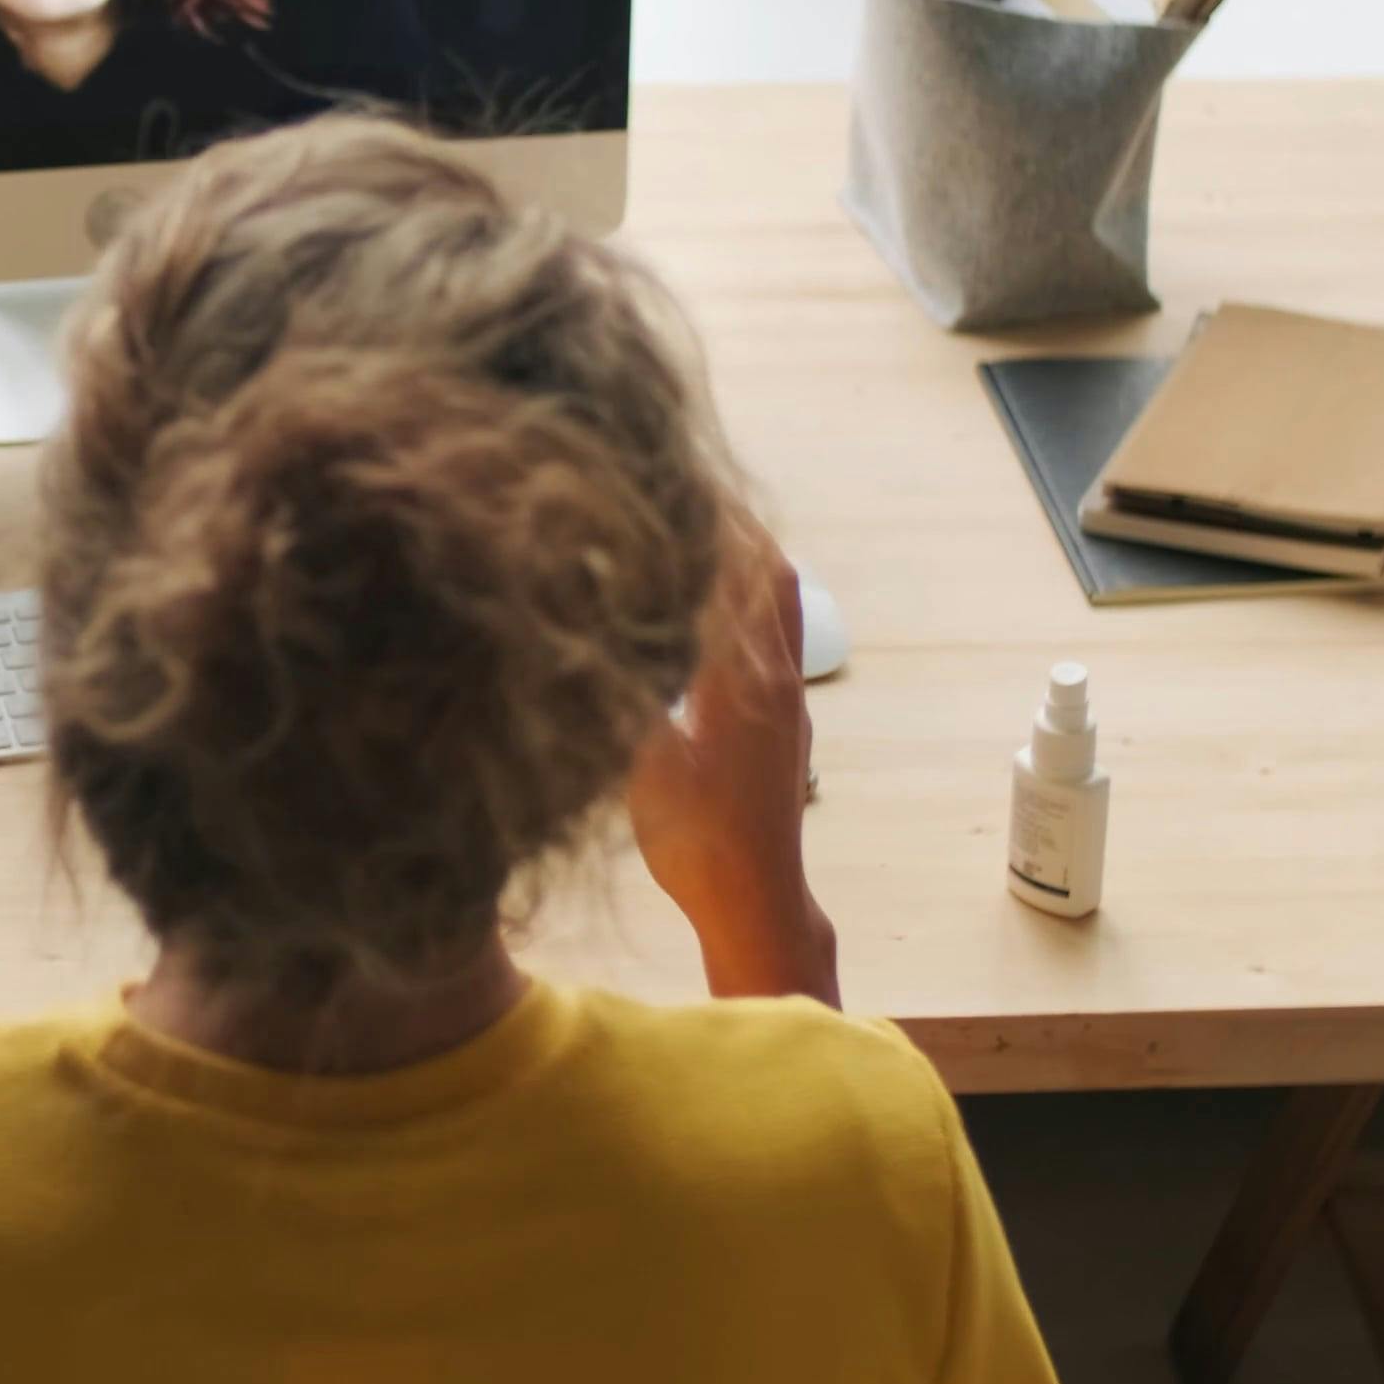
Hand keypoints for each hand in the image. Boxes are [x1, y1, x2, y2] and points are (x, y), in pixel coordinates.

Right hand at [626, 537, 839, 1006]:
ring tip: (707, 541)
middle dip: (739, 530)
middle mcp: (775, 677)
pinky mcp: (788, 726)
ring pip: (781, 609)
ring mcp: (789, 702)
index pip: (732, 574)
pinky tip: (713, 620)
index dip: (709, 526)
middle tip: (694, 497)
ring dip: (751, 568)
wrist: (755, 897)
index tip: (675, 486)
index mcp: (741, 677)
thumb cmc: (695, 836)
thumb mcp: (645, 762)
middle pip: (772, 575)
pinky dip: (751, 609)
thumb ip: (627, 688)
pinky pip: (777, 641)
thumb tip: (594, 628)